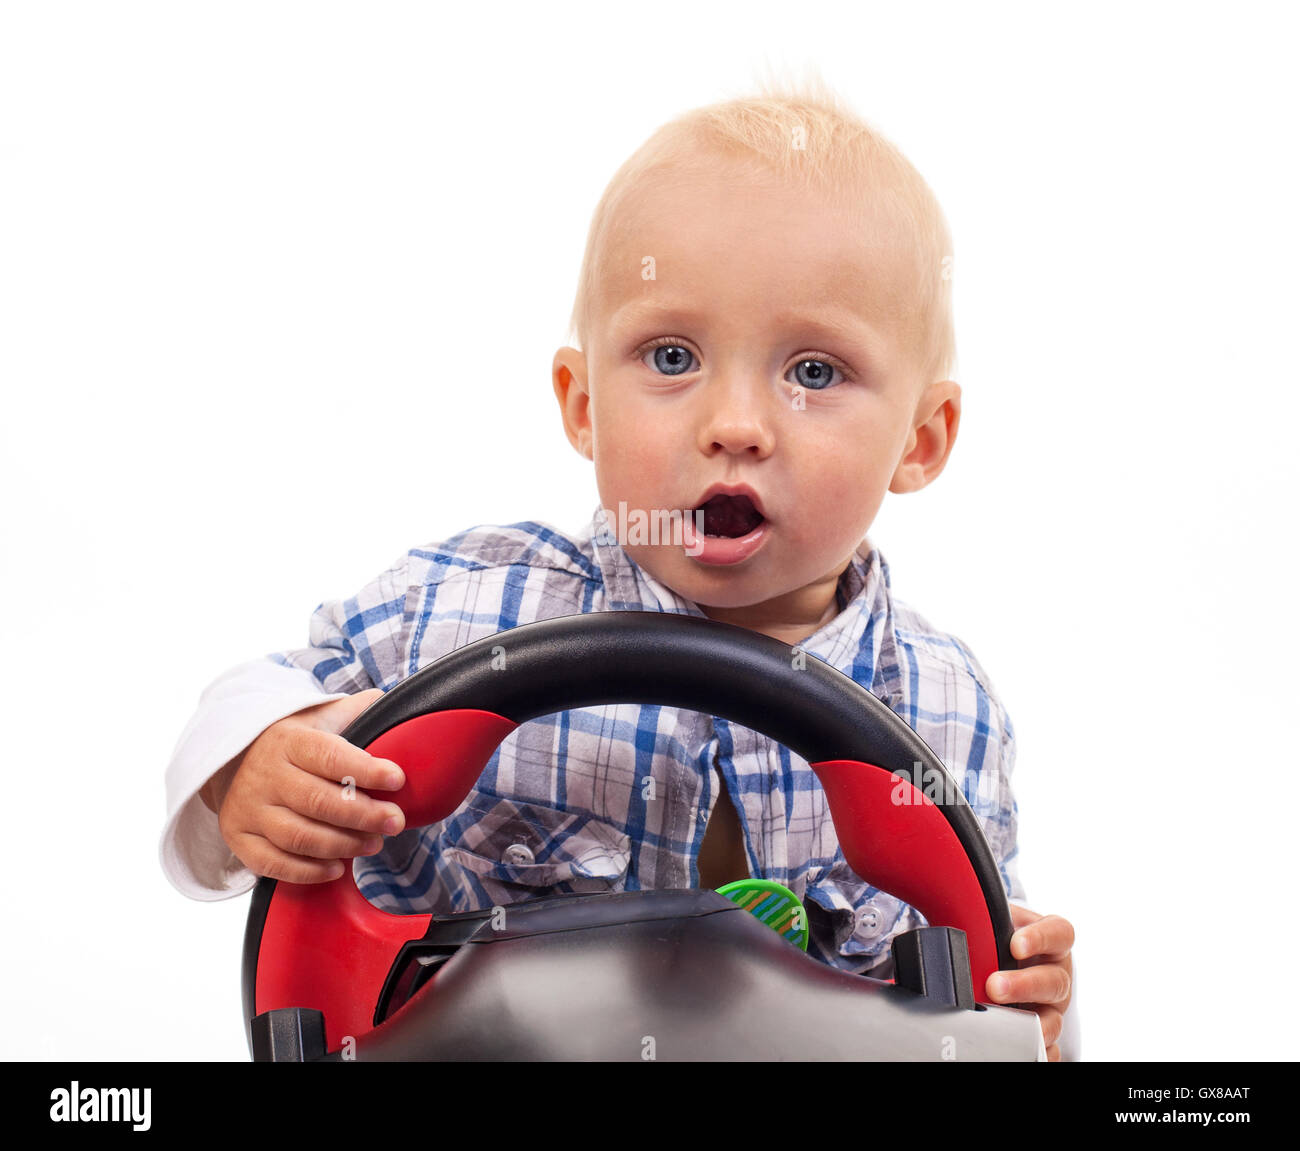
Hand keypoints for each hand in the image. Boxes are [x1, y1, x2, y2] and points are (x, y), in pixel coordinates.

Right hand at [208, 689, 407, 883]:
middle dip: (364, 815)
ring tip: (374, 843)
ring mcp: (249, 809)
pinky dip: (308, 871)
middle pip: (318, 801)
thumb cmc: (291, 742)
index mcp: (289, 741)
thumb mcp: (319, 716)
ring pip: (299, 836)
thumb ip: (357, 711)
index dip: (366, 769)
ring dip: (343, 844)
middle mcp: (266, 775)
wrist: (231, 760)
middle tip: (395, 822)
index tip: (397, 779)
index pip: (330, 756)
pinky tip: (337, 867)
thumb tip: (396, 705)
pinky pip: (273, 863)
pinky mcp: (240, 838)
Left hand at [985, 903, 1073, 1060]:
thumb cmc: (1000, 940)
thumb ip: (984, 918)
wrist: (1002, 964)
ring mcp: (1054, 1007)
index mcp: (1052, 942)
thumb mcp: (997, 922)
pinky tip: (1018, 1047)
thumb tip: (947, 914)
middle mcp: (1057, 975)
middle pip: (1055, 981)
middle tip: (994, 986)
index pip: (1060, 933)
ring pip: (1053, 1019)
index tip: (1015, 944)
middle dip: (1024, 984)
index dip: (1041, 938)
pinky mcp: (1046, 1033)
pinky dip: (1035, 1051)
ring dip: (1028, 1022)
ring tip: (1001, 1020)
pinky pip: (1049, 1050)